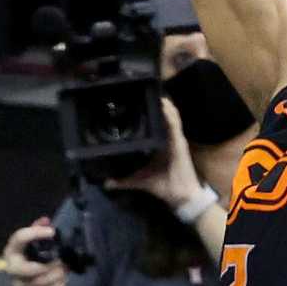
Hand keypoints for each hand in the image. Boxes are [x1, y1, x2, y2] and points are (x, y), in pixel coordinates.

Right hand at [1, 218, 68, 285]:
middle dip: (46, 266)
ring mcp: (20, 284)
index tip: (52, 232)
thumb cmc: (30, 260)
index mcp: (12, 251)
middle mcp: (12, 268)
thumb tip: (46, 220)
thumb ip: (37, 230)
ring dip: (56, 276)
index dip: (35, 233)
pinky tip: (63, 280)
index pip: (19, 238)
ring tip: (65, 269)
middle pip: (25, 269)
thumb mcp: (32, 244)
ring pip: (39, 282)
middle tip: (60, 261)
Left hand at [106, 99, 206, 214]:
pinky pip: (175, 123)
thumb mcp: (139, 180)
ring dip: (164, 104)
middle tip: (144, 90)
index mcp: (160, 144)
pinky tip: (164, 103)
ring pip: (170, 116)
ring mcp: (175, 139)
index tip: (135, 101)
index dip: (148, 112)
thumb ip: (123, 180)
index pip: (154, 124)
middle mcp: (167, 139)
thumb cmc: (162, 186)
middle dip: (155, 104)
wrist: (180, 196)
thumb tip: (106, 183)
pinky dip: (170, 113)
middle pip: (162, 117)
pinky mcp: (180, 141)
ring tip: (154, 91)